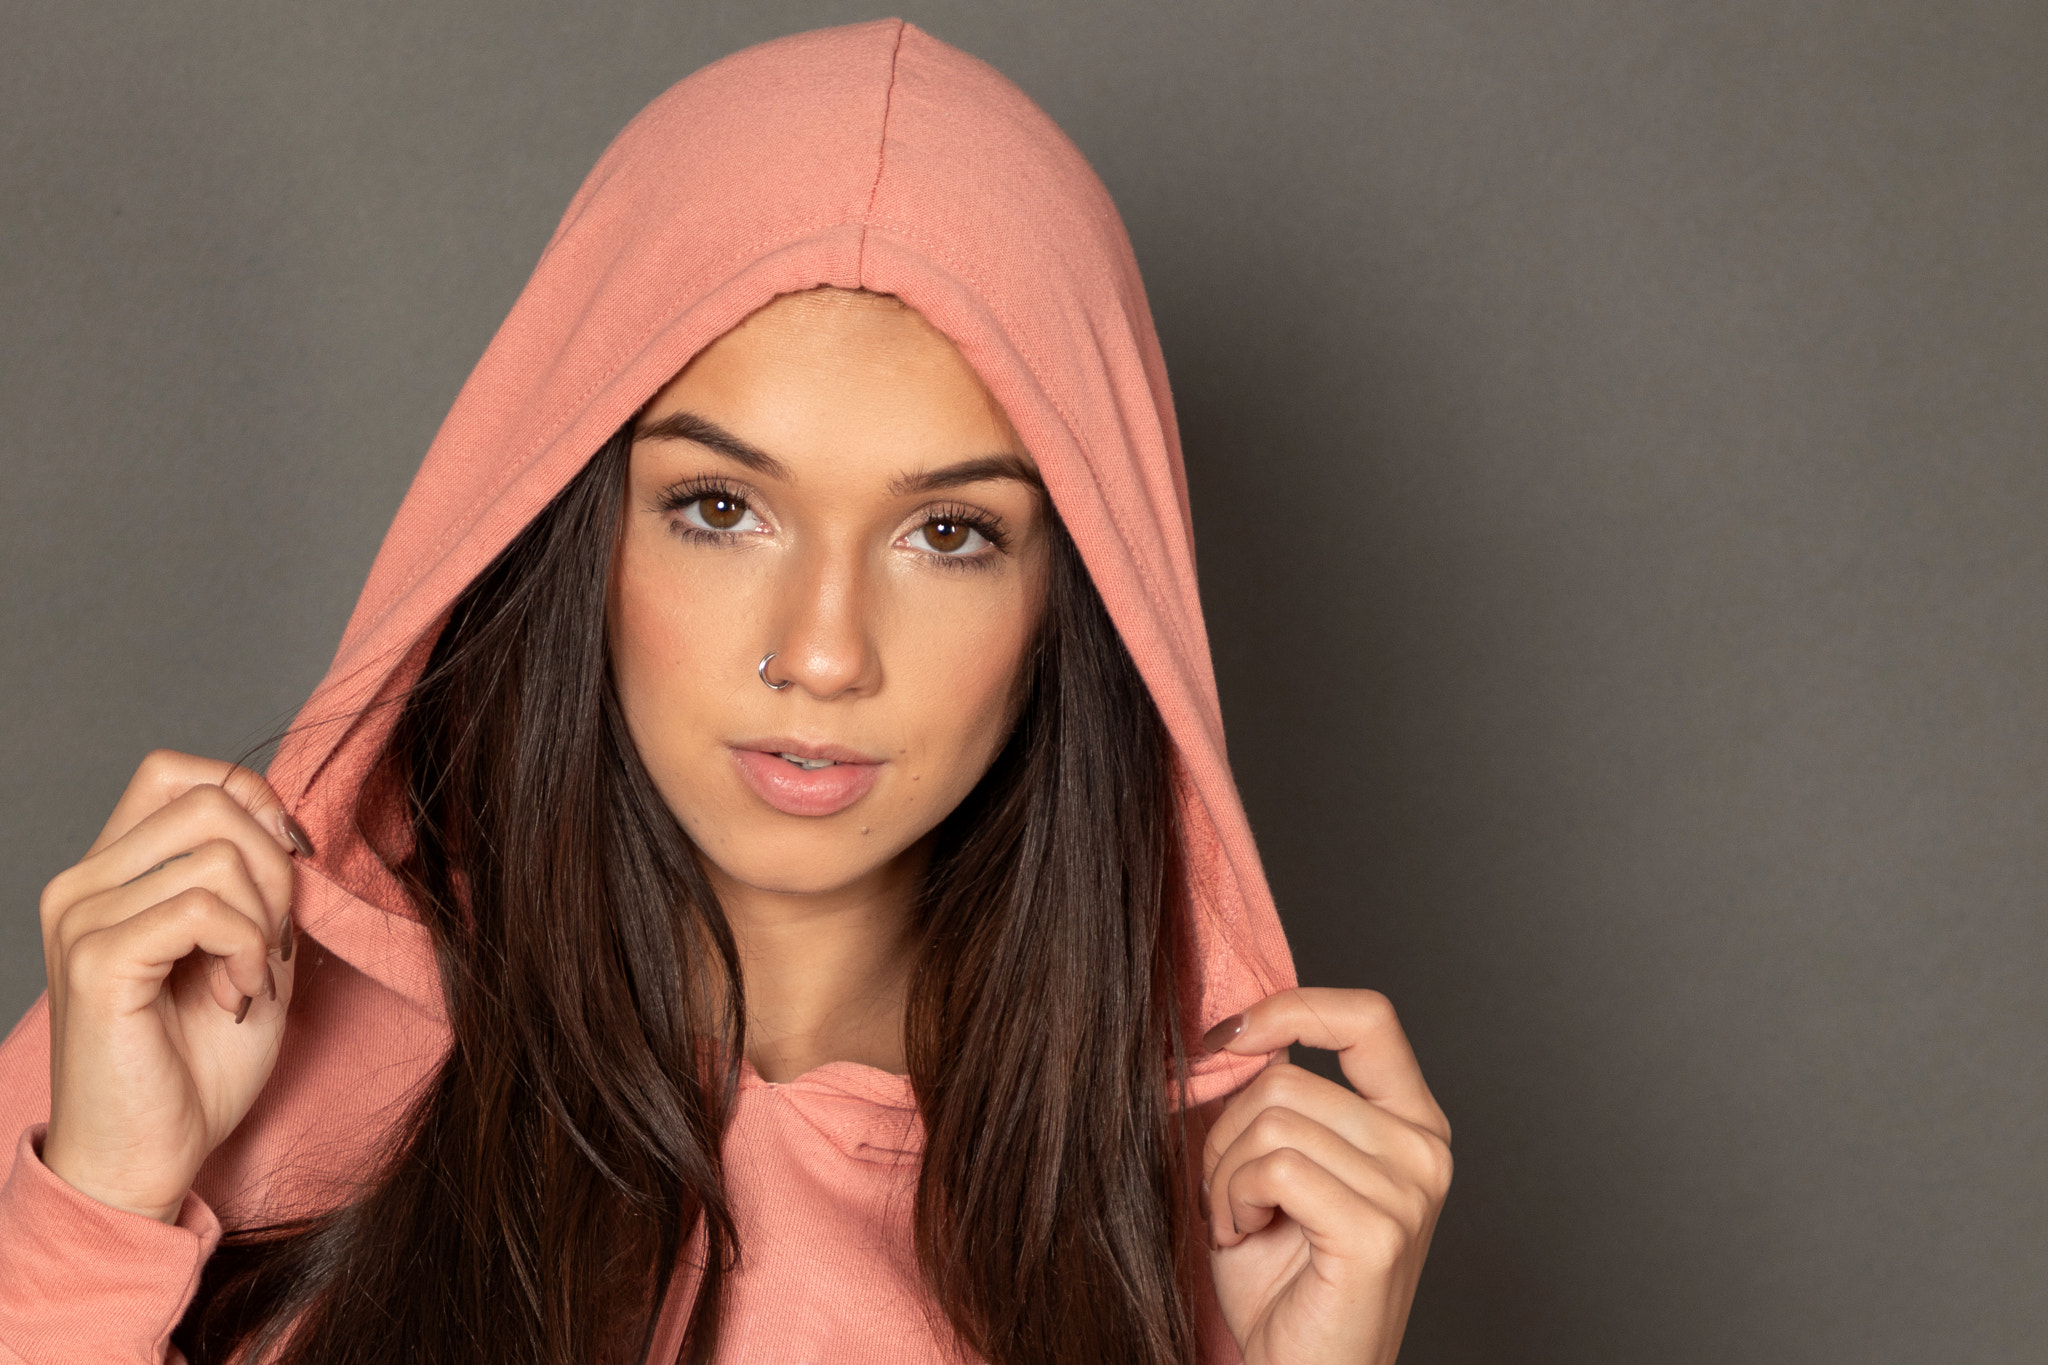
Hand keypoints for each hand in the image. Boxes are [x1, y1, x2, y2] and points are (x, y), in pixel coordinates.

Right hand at [39, 750, 307, 1222]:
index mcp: (110, 873)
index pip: (179, 772)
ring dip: (264, 918)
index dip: (253, 802)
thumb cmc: (195, 1063)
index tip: (286, 871)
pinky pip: (206, 907)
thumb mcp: (249, 949)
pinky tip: (235, 997)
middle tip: (273, 940)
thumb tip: (286, 820)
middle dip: (275, 866)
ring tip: (248, 977)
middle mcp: (81, 884)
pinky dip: (247, 949)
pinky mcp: (97, 960)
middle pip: (211, 800)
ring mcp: (81, 918)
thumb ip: (258, 880)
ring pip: (218, 851)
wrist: (146, 1157)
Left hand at [1201, 987, 1452, 1364]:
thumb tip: (1233, 1033)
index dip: (1290, 1009)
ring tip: (1239, 1221)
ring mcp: (1410, 1190)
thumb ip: (1276, 1099)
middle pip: (1289, 1079)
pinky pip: (1275, 1168)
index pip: (1367, 1017)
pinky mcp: (1379, 1231)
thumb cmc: (1280, 1278)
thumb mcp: (1278, 1165)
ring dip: (1225, 1175)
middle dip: (1227, 1133)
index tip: (1228, 1037)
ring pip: (1272, 1122)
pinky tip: (1244, 1236)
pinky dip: (1233, 1201)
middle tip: (1228, 1194)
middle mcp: (1424, 1150)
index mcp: (1410, 1122)